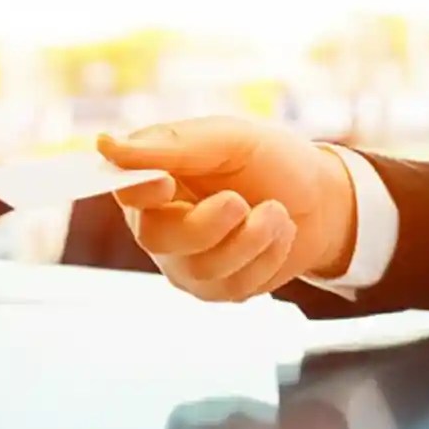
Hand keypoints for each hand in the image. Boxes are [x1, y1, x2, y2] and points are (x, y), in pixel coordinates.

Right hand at [98, 116, 354, 301]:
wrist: (322, 199)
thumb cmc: (270, 160)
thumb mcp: (228, 138)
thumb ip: (172, 144)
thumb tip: (106, 145)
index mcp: (155, 180)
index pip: (125, 191)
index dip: (139, 192)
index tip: (166, 183)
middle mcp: (160, 225)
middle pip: (158, 238)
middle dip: (207, 224)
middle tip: (241, 202)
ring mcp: (186, 263)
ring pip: (201, 268)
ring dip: (251, 238)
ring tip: (276, 213)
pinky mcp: (217, 290)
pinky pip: (234, 286)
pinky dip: (267, 257)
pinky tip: (278, 235)